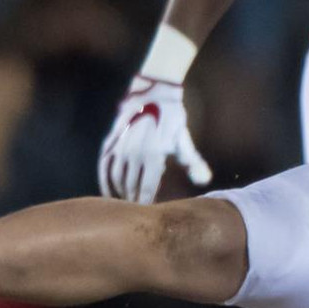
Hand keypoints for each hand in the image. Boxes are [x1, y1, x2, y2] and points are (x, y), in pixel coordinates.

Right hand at [99, 76, 211, 202]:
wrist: (153, 92)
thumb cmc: (172, 118)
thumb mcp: (183, 139)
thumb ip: (193, 162)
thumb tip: (205, 181)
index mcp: (152, 155)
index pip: (146, 188)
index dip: (146, 203)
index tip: (148, 215)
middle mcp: (132, 153)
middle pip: (130, 186)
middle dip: (133, 201)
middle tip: (137, 214)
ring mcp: (118, 147)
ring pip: (114, 179)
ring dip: (118, 194)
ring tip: (124, 205)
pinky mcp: (109, 142)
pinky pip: (103, 166)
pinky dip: (104, 181)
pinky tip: (108, 191)